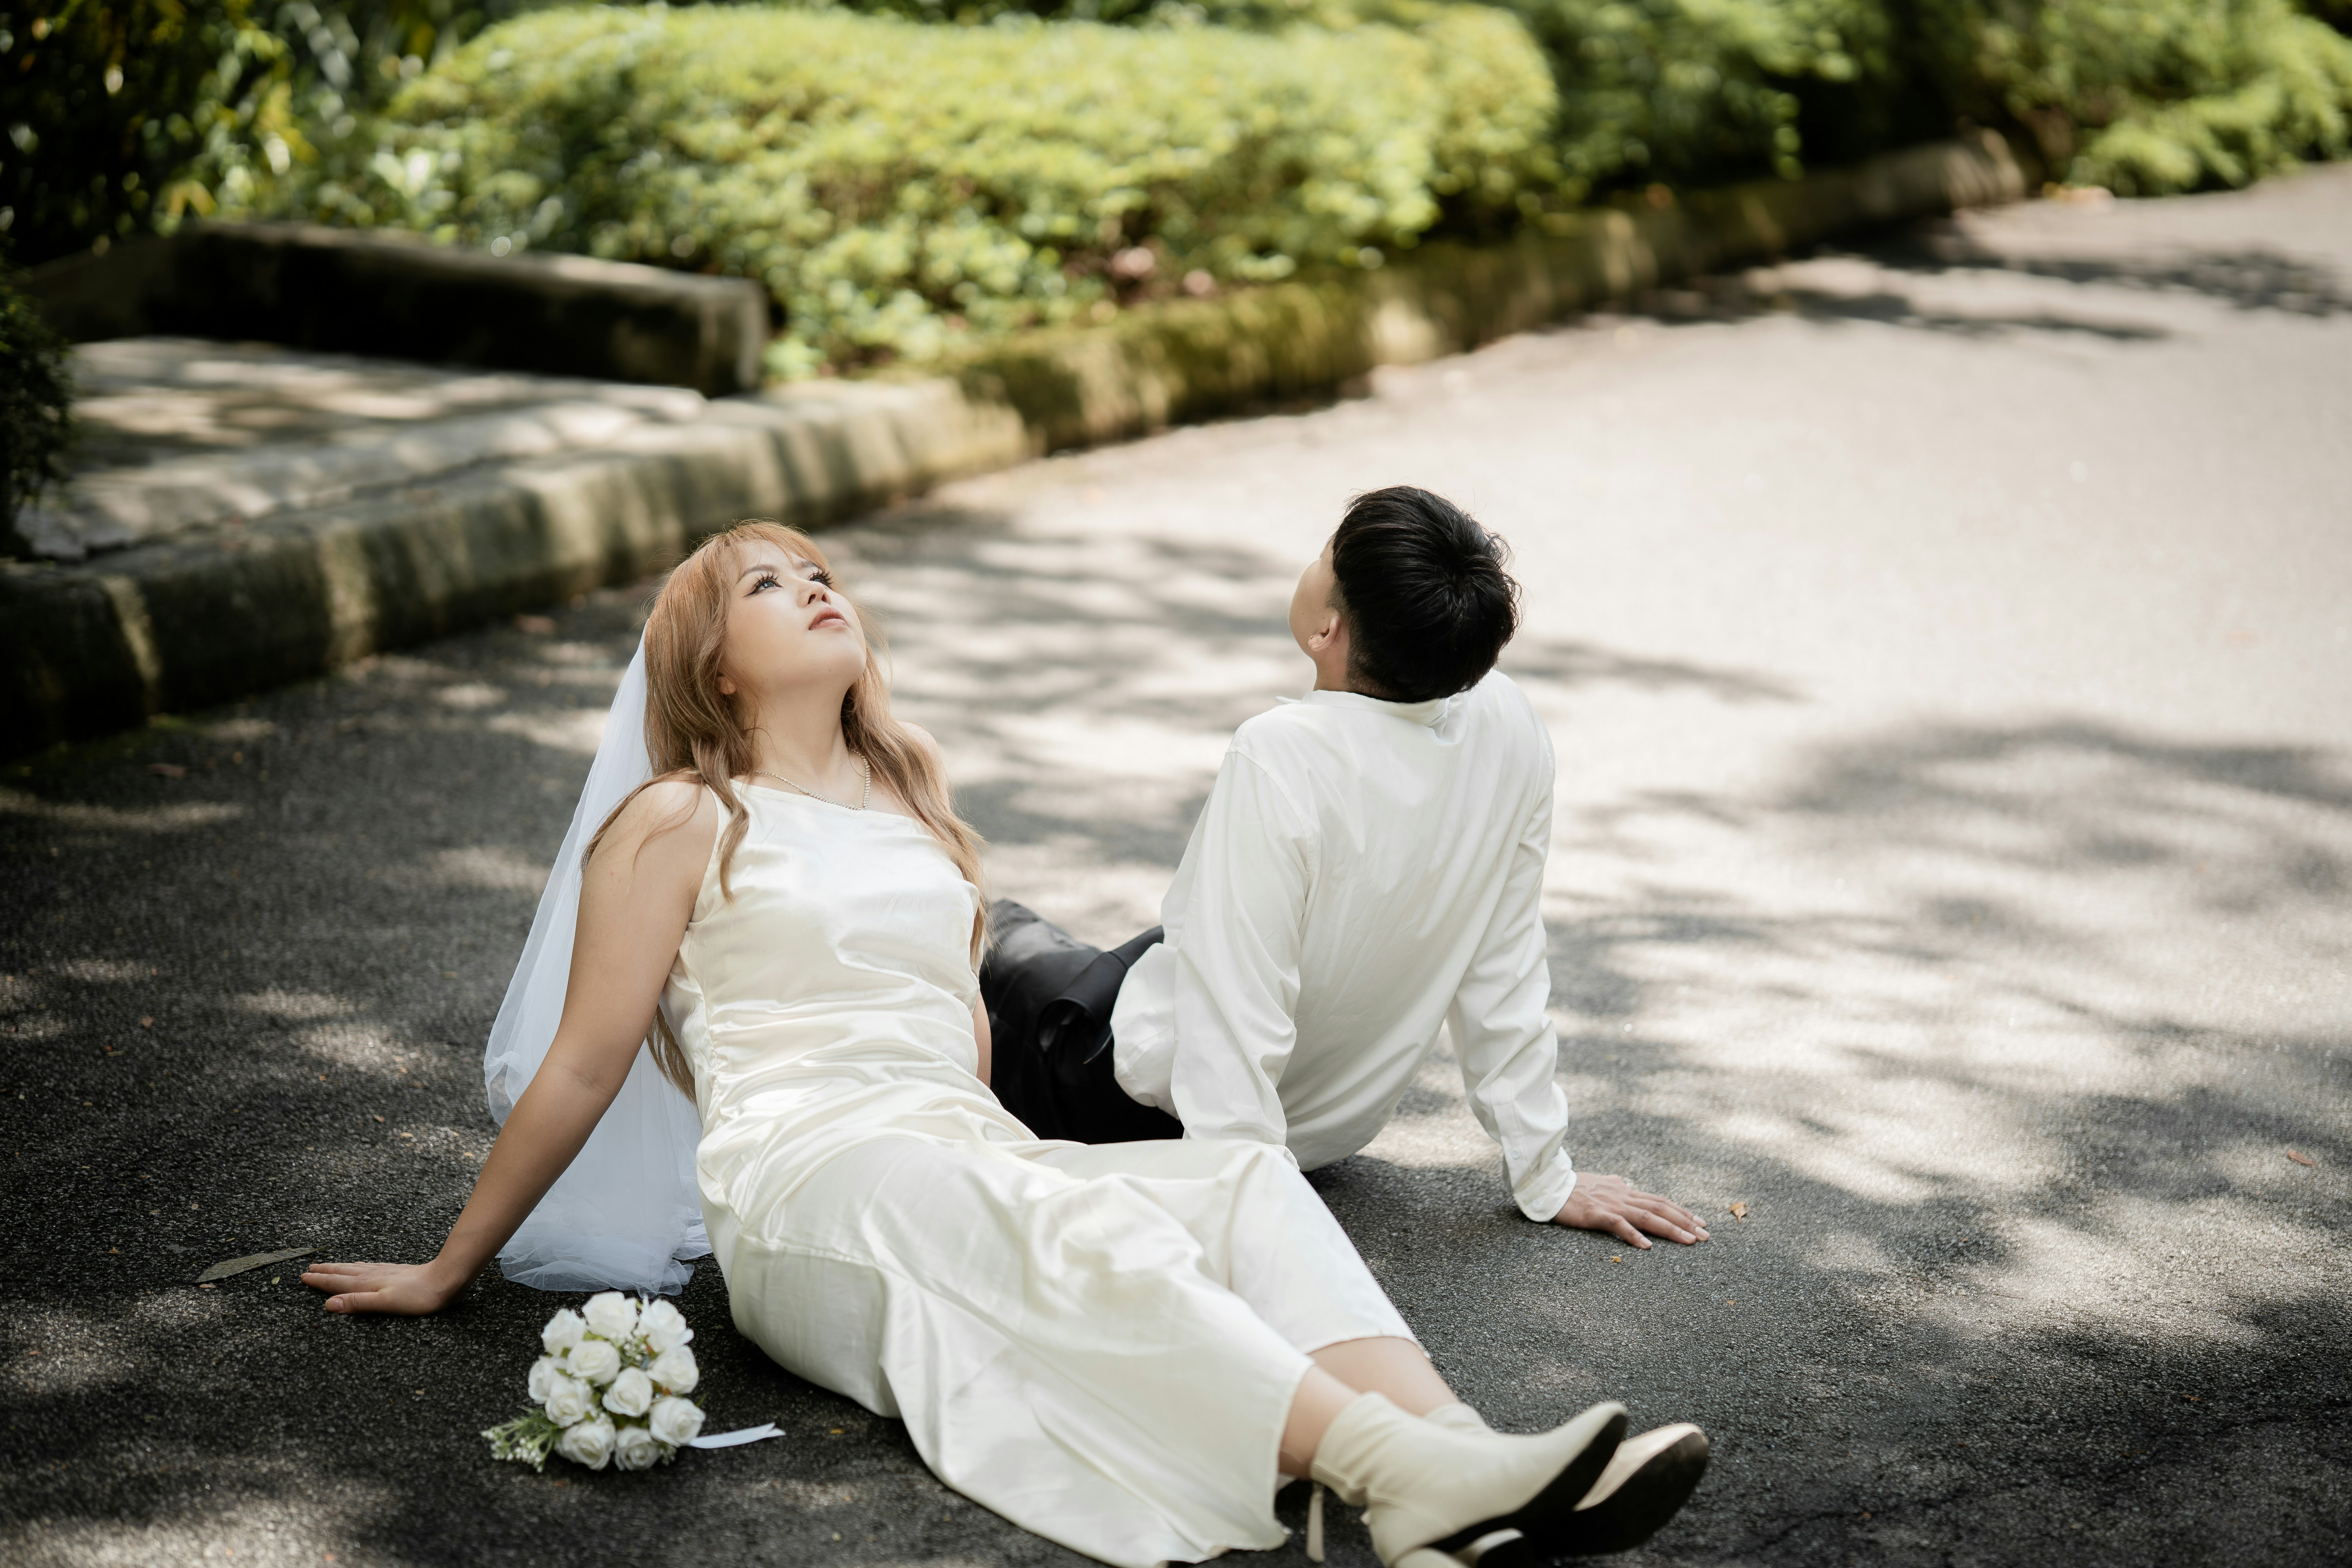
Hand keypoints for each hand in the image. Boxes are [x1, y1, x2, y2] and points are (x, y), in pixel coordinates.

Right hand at [302, 1259, 466, 1315]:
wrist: (445, 1280)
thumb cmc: (418, 1296)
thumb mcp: (385, 1303)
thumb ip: (358, 1303)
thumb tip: (329, 1305)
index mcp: (367, 1284)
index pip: (337, 1282)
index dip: (319, 1281)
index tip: (303, 1277)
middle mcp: (372, 1275)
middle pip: (343, 1272)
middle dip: (325, 1271)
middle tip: (309, 1268)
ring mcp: (384, 1271)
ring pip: (354, 1268)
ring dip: (339, 1267)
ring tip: (327, 1265)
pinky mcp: (394, 1271)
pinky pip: (368, 1267)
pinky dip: (357, 1267)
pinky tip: (360, 1267)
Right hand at [1552, 1173, 1708, 1247]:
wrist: (1549, 1184)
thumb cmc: (1572, 1186)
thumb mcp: (1599, 1181)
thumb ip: (1614, 1184)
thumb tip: (1624, 1182)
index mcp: (1625, 1190)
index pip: (1659, 1200)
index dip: (1681, 1210)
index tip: (1700, 1221)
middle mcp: (1623, 1195)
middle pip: (1660, 1208)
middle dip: (1685, 1221)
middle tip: (1705, 1235)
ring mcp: (1611, 1204)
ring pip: (1647, 1216)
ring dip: (1670, 1229)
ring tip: (1689, 1240)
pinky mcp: (1596, 1214)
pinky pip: (1618, 1225)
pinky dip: (1634, 1235)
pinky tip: (1647, 1247)